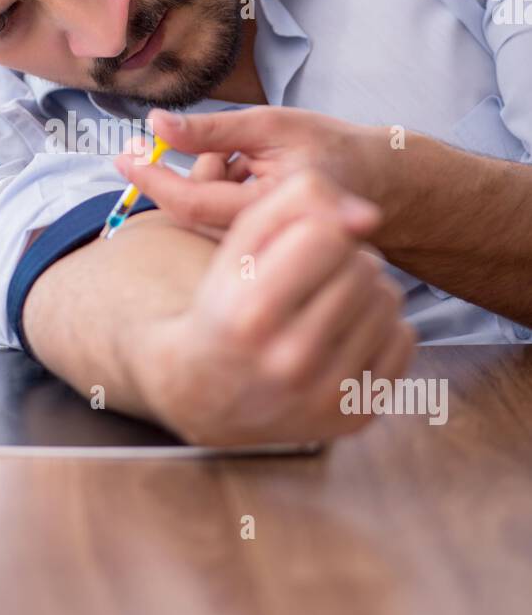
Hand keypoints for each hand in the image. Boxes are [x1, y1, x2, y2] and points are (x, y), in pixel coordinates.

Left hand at [116, 105, 387, 240]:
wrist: (381, 185)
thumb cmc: (331, 147)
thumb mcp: (272, 124)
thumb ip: (213, 129)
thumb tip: (155, 123)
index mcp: (271, 209)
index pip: (190, 202)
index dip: (151, 179)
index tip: (122, 155)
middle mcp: (265, 241)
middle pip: (197, 208)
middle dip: (195, 170)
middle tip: (219, 142)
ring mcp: (263, 251)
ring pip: (208, 214)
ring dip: (213, 179)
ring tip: (249, 156)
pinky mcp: (262, 252)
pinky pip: (223, 221)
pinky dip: (226, 191)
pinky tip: (253, 175)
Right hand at [137, 169, 414, 446]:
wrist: (209, 393)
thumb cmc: (228, 306)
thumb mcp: (240, 245)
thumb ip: (296, 202)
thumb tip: (369, 215)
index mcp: (253, 313)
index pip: (328, 236)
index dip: (316, 233)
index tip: (294, 251)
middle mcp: (292, 359)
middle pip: (363, 267)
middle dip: (343, 261)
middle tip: (312, 280)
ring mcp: (328, 393)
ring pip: (389, 299)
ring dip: (365, 291)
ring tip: (328, 305)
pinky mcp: (356, 412)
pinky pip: (405, 338)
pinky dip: (382, 329)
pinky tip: (345, 336)